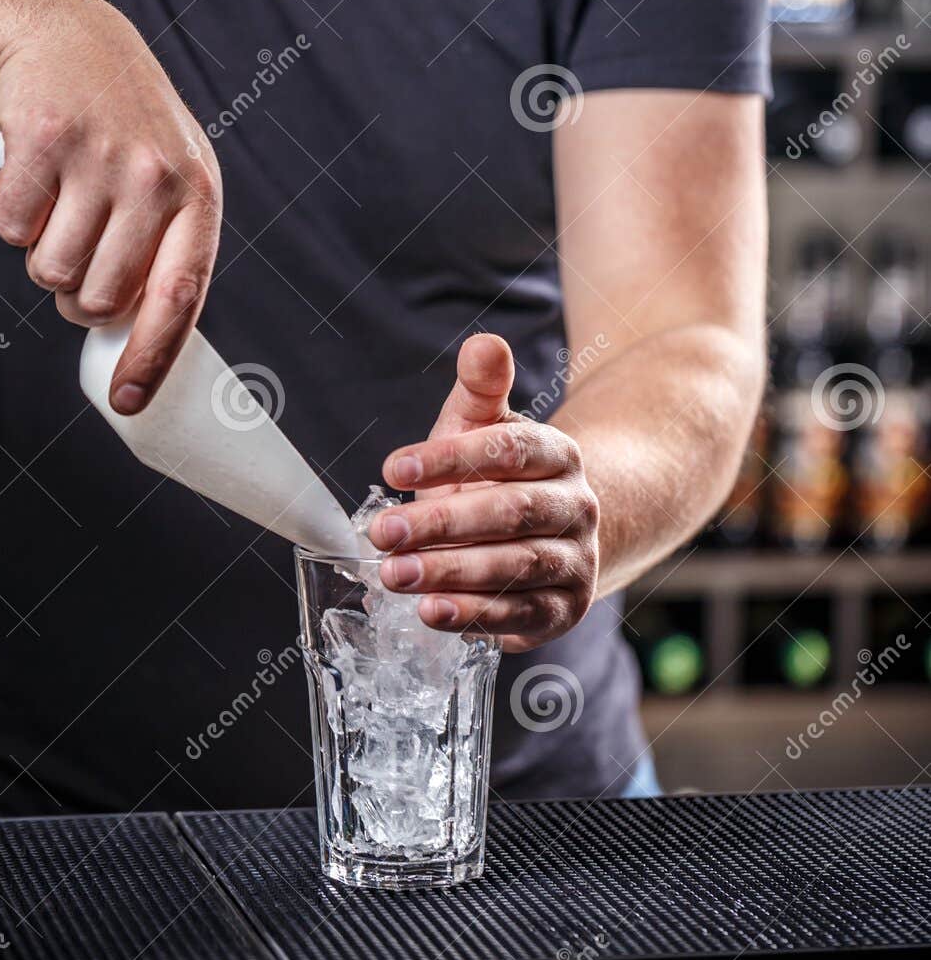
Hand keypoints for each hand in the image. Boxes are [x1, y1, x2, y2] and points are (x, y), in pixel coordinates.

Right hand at [0, 0, 221, 414]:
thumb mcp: (167, 178)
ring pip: (49, 271)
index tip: (127, 401)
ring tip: (60, 204)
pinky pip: (10, 229)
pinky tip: (35, 175)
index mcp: (197, 195)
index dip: (151, 355)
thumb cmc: (121, 128)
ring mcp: (100, 155)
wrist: (66, 36)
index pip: (180, 295)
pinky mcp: (44, 139)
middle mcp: (156, 176)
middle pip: (98, 299)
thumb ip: (164, 251)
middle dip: (76, 294)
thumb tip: (136, 341)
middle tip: (79, 249)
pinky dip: (12, 216)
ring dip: (43, 255)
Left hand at [369, 334, 598, 651]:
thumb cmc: (501, 477)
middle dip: (442, 523)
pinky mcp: (563, 610)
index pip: (508, 451)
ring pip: (515, 567)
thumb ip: (481, 388)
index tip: (392, 467)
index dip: (451, 458)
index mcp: (559, 454)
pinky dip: (474, 616)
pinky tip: (430, 612)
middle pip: (511, 512)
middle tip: (382, 531)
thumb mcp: (485, 427)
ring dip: (451, 572)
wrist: (555, 538)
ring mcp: (575, 561)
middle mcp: (577, 507)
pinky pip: (519, 615)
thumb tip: (483, 343)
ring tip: (394, 574)